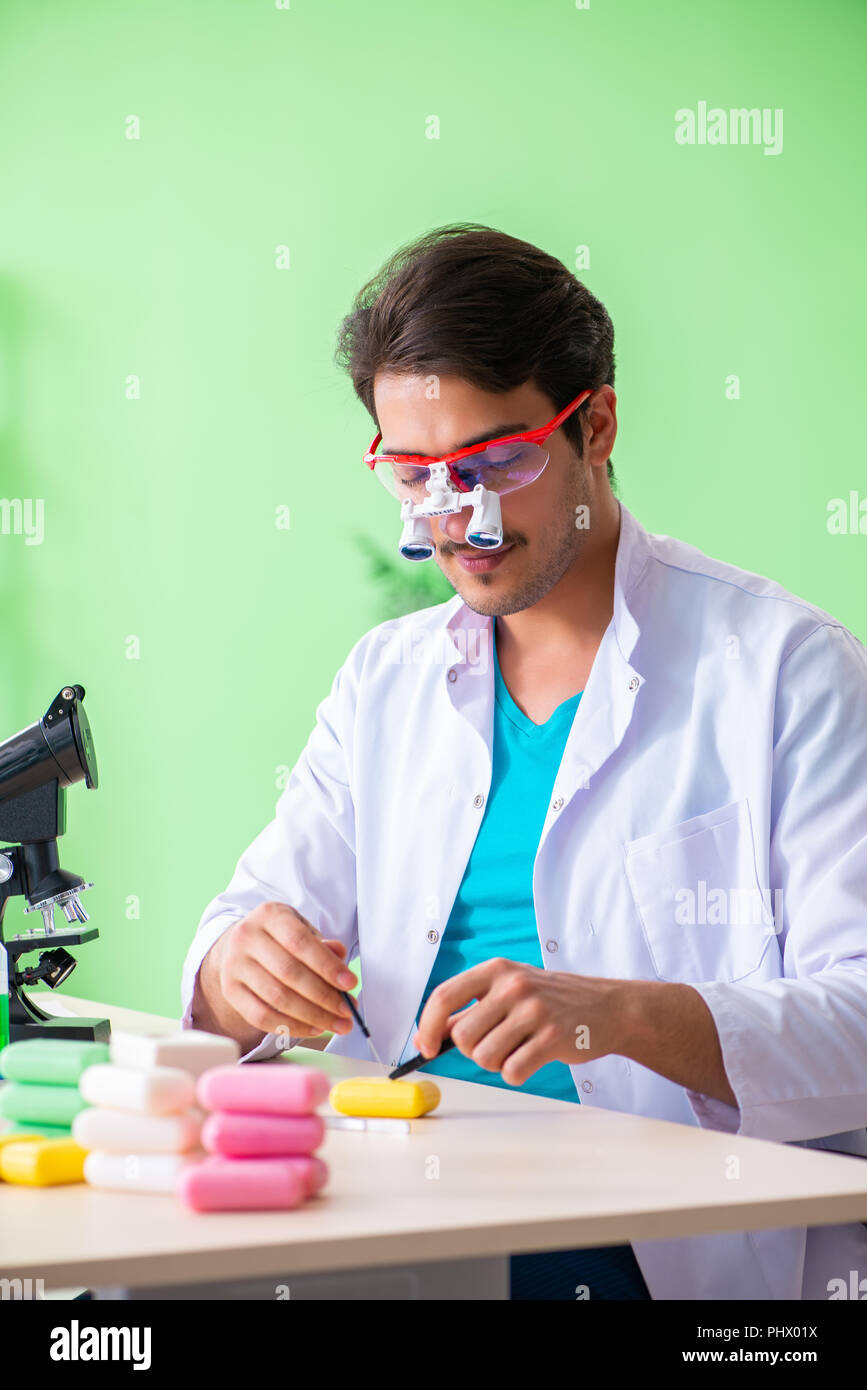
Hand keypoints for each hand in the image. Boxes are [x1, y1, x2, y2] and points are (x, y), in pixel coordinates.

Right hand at [199, 901, 356, 1043]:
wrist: (238, 945)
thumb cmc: (278, 938)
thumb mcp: (301, 929)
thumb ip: (322, 945)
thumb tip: (340, 958)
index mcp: (269, 915)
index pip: (300, 942)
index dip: (327, 966)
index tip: (350, 983)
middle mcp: (247, 937)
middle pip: (289, 973)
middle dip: (324, 996)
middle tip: (347, 1010)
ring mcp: (234, 965)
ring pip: (277, 998)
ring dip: (312, 1016)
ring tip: (336, 1023)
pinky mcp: (230, 991)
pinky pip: (261, 1017)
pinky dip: (291, 1026)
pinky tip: (313, 1028)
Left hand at [413, 958, 630, 1085]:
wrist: (606, 1006)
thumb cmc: (549, 1001)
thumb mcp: (507, 991)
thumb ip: (468, 1010)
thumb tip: (424, 1038)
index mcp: (496, 970)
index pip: (444, 996)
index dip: (427, 1027)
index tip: (426, 1048)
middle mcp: (513, 985)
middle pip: (463, 1037)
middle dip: (472, 1051)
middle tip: (496, 1044)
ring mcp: (534, 1010)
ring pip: (485, 1057)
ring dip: (497, 1064)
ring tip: (519, 1048)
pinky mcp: (553, 1036)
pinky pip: (512, 1071)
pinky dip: (516, 1074)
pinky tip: (533, 1058)